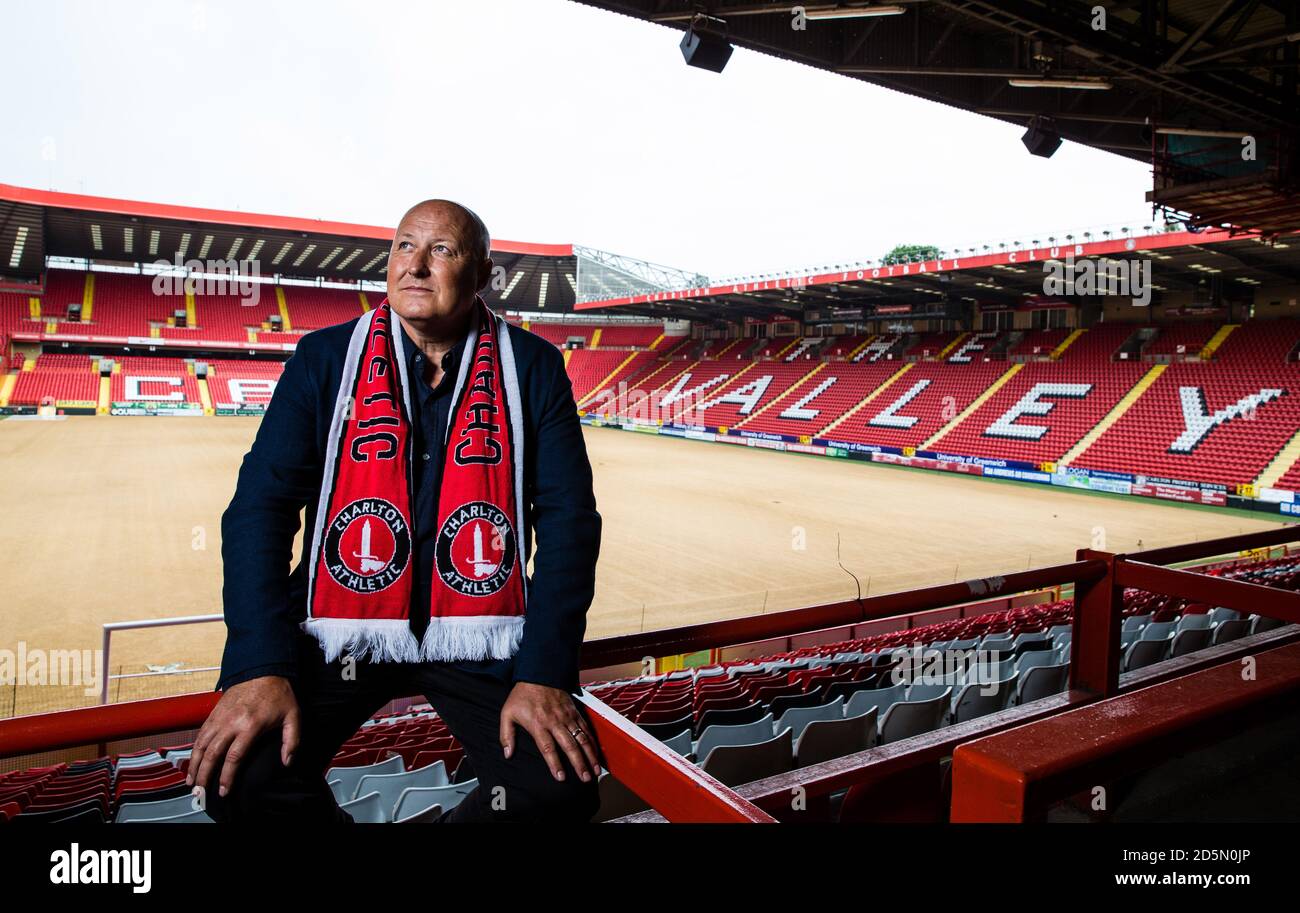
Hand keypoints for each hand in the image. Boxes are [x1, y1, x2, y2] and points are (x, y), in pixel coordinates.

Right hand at [187, 676, 299, 798]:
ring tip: (191, 782)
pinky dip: (194, 750)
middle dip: (205, 775)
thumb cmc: (278, 694)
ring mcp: (220, 717)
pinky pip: (200, 734)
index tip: (224, 790)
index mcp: (250, 725)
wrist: (262, 669)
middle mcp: (231, 722)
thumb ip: (291, 740)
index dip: (227, 776)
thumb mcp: (293, 715)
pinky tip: (193, 761)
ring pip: (201, 745)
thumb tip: (286, 762)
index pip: (234, 757)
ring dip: (195, 765)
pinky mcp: (214, 713)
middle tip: (200, 792)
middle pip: (212, 753)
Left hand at [499, 682, 597, 782]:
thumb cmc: (522, 695)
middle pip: (569, 746)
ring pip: (581, 739)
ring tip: (594, 771)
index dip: (555, 763)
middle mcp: (555, 722)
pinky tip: (596, 753)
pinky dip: (592, 742)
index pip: (548, 748)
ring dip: (590, 755)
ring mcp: (567, 717)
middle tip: (585, 778)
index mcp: (538, 724)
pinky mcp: (574, 712)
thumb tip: (508, 754)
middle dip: (579, 764)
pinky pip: (586, 729)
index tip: (561, 777)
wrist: (538, 674)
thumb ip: (506, 736)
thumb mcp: (507, 714)